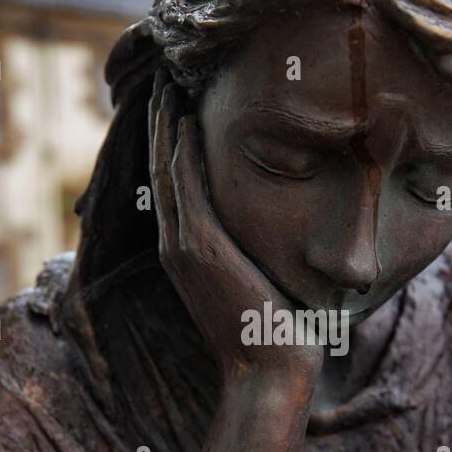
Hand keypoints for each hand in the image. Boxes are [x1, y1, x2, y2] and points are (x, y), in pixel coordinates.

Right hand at [149, 67, 323, 392]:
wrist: (270, 373)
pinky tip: (185, 117)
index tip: (181, 102)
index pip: (174, 184)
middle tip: (165, 77)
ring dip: (167, 124)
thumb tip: (290, 234)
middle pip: (161, 168)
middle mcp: (177, 245)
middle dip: (163, 122)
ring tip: (168, 83)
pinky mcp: (200, 248)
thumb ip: (262, 253)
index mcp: (190, 253)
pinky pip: (184, 187)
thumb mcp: (264, 283)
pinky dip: (180, 150)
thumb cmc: (279, 336)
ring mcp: (185, 246)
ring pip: (167, 170)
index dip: (173, 142)